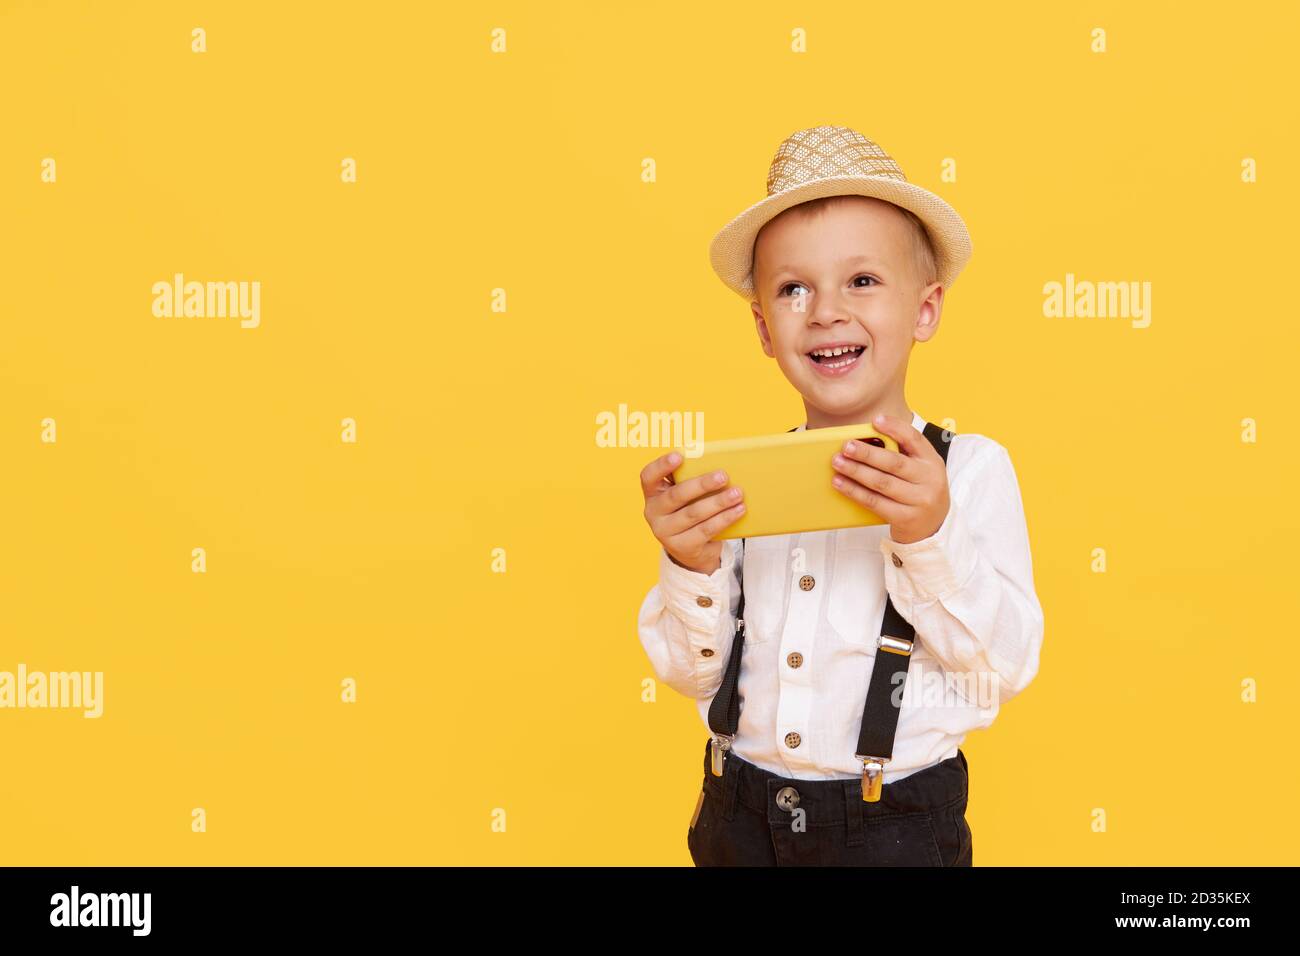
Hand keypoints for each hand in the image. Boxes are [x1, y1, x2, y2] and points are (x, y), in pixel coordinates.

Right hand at [640, 451, 745, 573]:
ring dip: (718, 502)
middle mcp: (653, 513)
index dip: (661, 465)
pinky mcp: (682, 547)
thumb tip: (720, 465)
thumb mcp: (685, 496)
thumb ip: (691, 480)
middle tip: (723, 476)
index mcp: (653, 493)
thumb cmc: (690, 510)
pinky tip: (738, 510)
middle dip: (702, 484)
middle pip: (676, 495)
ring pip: (694, 513)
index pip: (648, 476)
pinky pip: (706, 530)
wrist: (692, 549)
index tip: (679, 456)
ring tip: (737, 494)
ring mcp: (666, 532)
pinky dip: (724, 519)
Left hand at [829, 414, 948, 544]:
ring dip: (856, 471)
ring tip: (838, 462)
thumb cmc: (918, 490)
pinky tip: (840, 483)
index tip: (876, 420)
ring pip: (882, 483)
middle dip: (867, 453)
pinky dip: (855, 492)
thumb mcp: (919, 469)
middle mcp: (929, 479)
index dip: (895, 428)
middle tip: (846, 446)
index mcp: (932, 461)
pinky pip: (875, 502)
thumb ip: (901, 453)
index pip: (915, 439)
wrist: (933, 526)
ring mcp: (919, 500)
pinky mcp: (905, 518)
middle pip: (894, 463)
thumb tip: (864, 439)